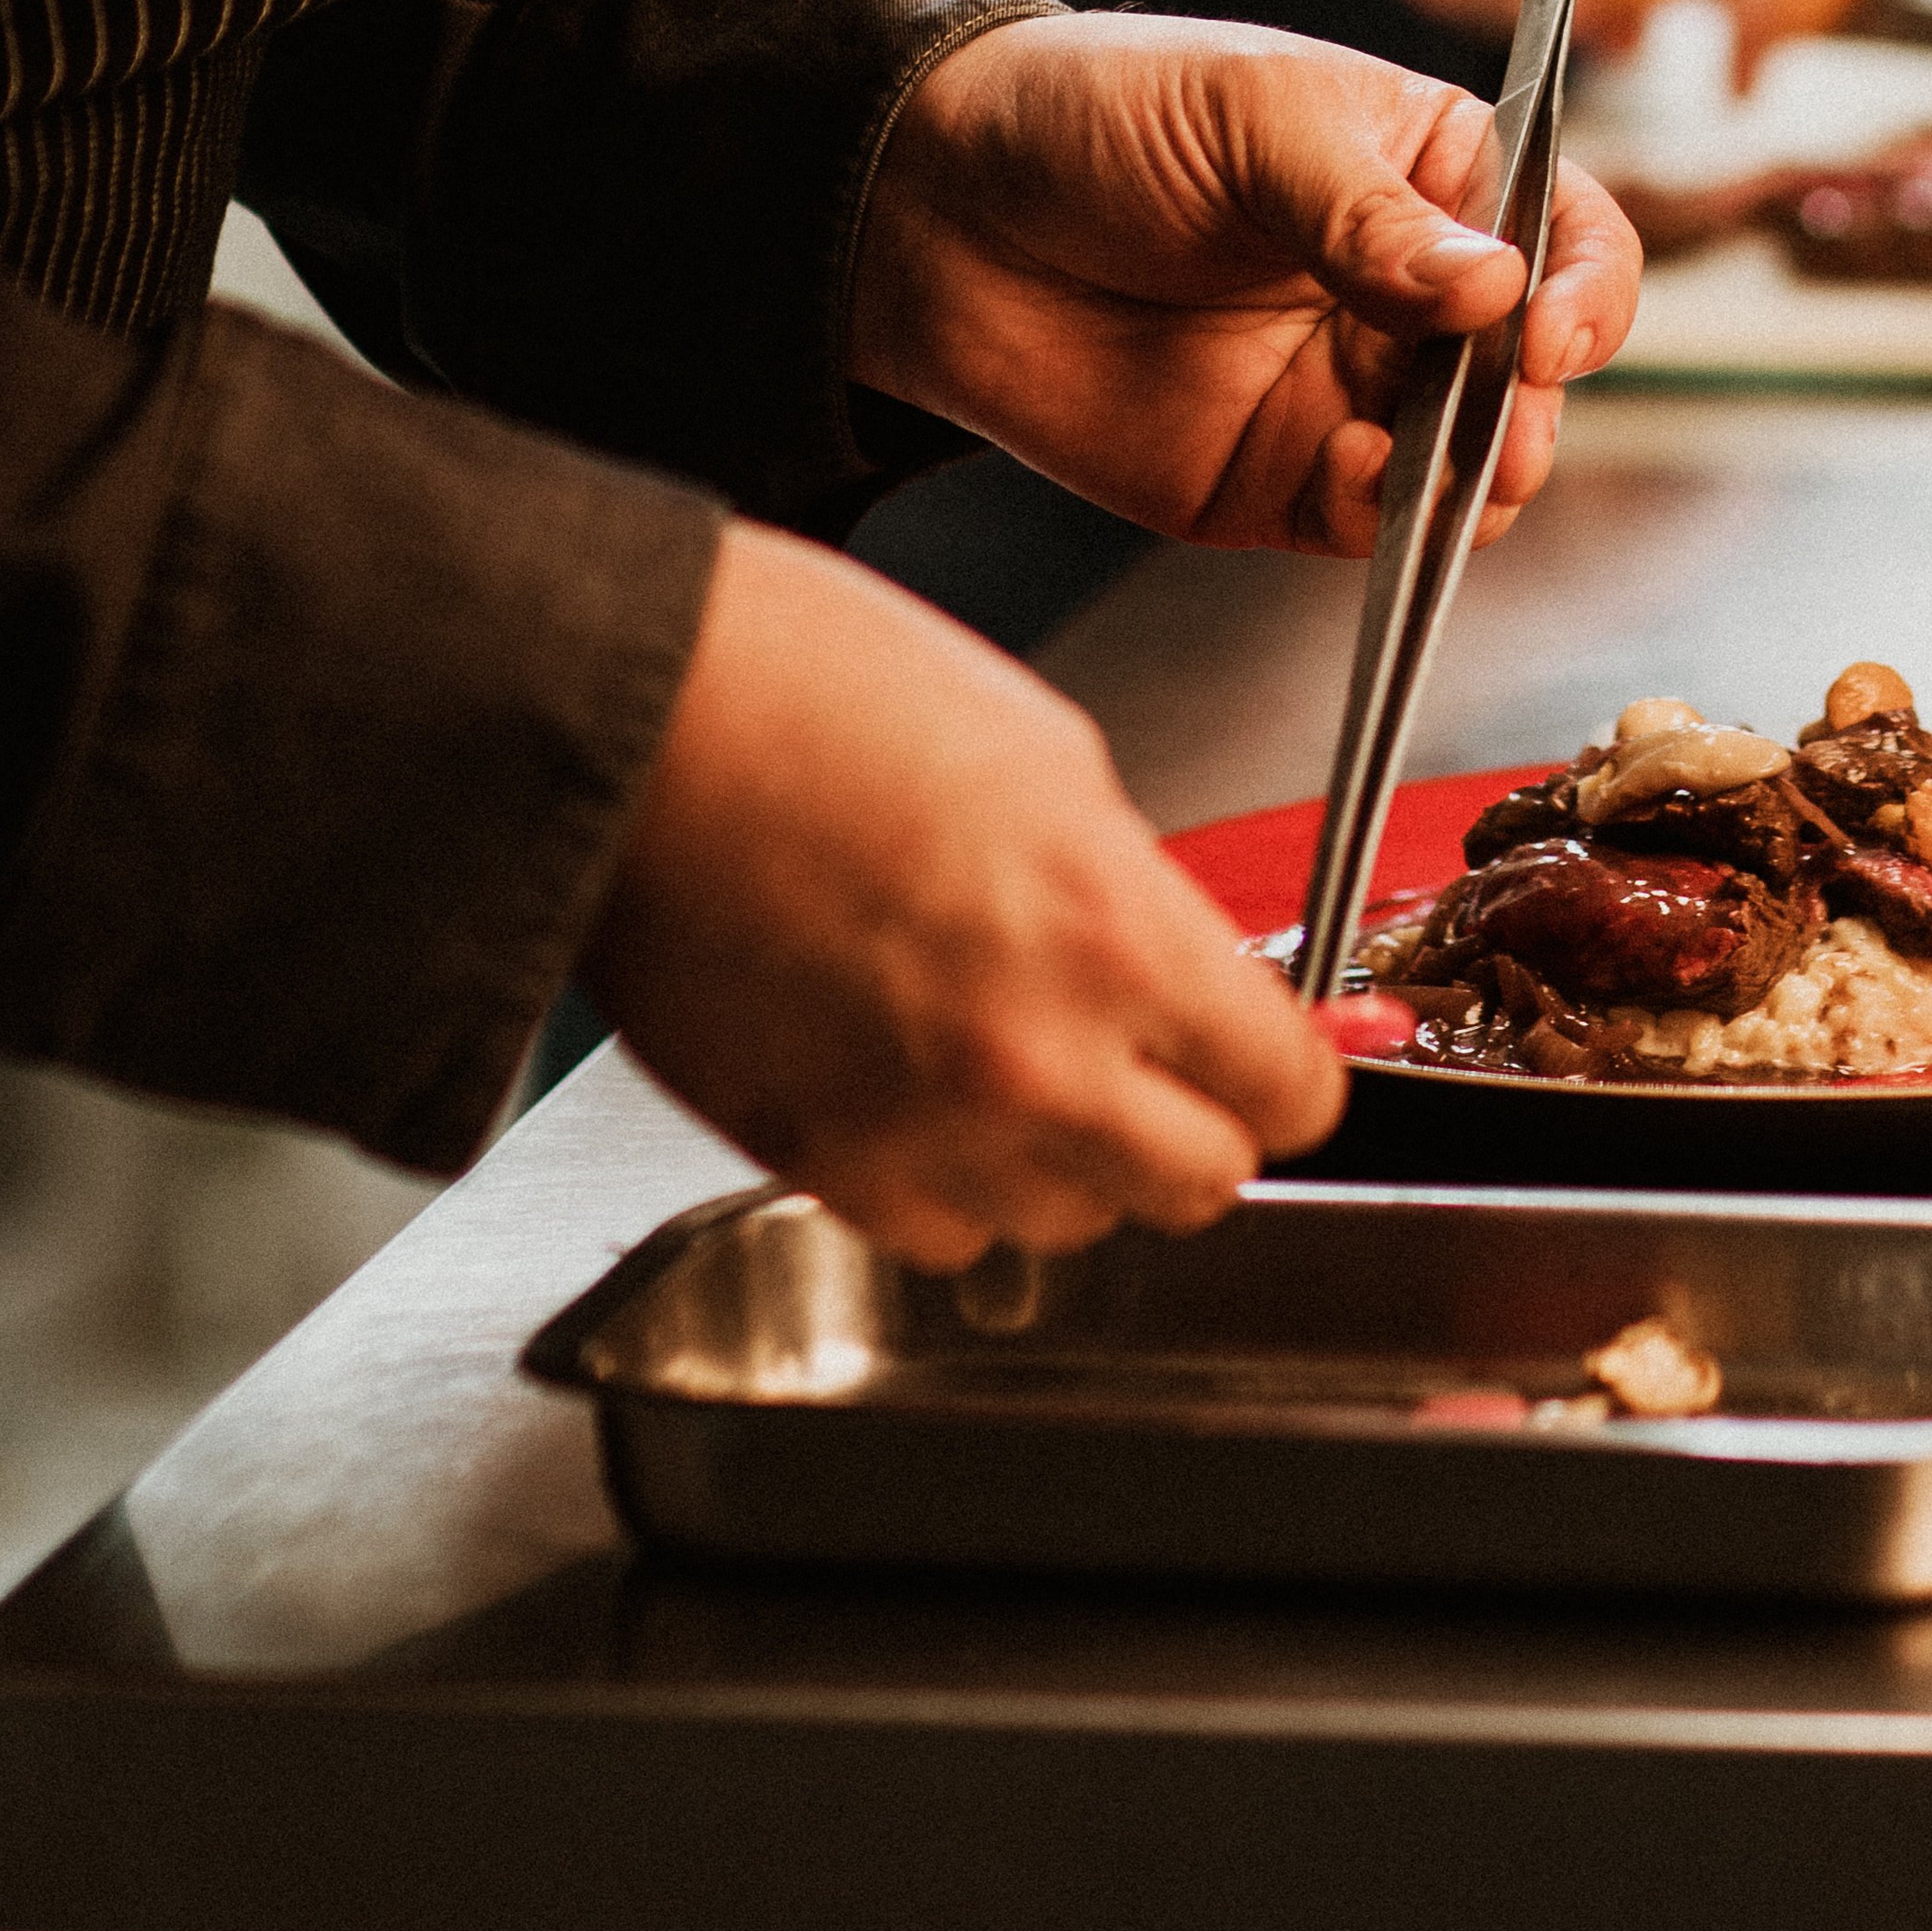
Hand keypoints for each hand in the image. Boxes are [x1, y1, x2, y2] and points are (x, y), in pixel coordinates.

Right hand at [582, 519, 1343, 1267]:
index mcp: (1114, 934)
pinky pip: (942, 1236)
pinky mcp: (820, 1165)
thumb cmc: (823, 693)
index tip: (1274, 1057)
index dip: (1288, 1070)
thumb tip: (1183, 973)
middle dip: (1195, 1123)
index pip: (1284, 1091)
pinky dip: (954, 1187)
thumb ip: (1134, 896)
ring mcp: (925, 1130)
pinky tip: (928, 1088)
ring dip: (1071, 1160)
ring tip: (1022, 1055)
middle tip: (1162, 1061)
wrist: (643, 726)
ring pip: (1071, 1225)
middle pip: (1198, 1186)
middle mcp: (1035, 1060)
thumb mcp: (1052, 759)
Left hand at [846, 19, 1640, 550]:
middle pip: (1529, 367)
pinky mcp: (1277, 481)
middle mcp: (1408, 291)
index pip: (1561, 231)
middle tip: (1504, 411)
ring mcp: (1348, 392)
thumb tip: (1495, 282)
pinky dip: (1388, 521)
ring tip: (1452, 464)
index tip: (1548, 325)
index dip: (1584, 283)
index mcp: (1431, 173)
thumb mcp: (1251, 119)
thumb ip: (1370, 213)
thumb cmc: (1100, 115)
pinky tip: (1355, 483)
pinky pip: (1370, 522)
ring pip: (1470, 463)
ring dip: (1482, 474)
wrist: (933, 210)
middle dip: (1533, 400)